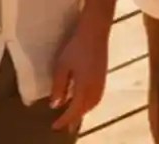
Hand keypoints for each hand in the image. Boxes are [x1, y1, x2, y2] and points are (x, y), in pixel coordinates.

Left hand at [49, 17, 109, 131]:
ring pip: (92, 104)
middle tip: (64, 126)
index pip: (73, 111)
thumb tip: (55, 105)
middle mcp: (95, 89)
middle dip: (74, 119)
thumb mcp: (62, 67)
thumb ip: (59, 87)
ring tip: (73, 116)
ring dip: (82, 112)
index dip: (64, 120)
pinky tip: (83, 100)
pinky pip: (96, 97)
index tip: (55, 127)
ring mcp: (101, 83)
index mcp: (84, 88)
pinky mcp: (103, 76)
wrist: (95, 32)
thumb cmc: (75, 47)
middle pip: (84, 110)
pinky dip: (88, 104)